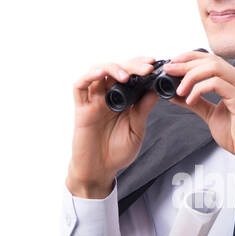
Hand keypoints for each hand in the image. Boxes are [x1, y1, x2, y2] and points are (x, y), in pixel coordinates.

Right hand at [65, 56, 160, 197]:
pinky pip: (80, 86)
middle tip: (146, 68)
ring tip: (127, 75)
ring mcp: (93, 100)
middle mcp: (108, 96)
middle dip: (132, 65)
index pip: (131, 75)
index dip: (140, 66)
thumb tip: (154, 90)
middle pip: (117, 69)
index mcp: (123, 100)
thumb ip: (142, 110)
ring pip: (98, 71)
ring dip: (113, 68)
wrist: (99, 171)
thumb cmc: (117, 153)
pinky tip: (101, 74)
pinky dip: (90, 76)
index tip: (154, 64)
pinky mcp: (81, 108)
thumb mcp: (136, 130)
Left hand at [160, 50, 234, 174]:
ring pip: (213, 68)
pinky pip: (216, 84)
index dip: (190, 58)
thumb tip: (177, 94)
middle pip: (211, 60)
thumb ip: (197, 102)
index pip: (212, 59)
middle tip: (169, 70)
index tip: (173, 63)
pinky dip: (199, 89)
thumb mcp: (212, 114)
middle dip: (186, 64)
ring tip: (179, 89)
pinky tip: (190, 100)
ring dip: (191, 76)